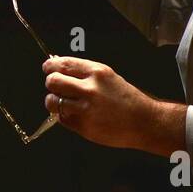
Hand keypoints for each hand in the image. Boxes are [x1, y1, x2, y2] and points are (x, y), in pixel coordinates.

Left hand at [43, 56, 186, 154]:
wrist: (144, 122)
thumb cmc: (126, 98)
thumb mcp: (108, 77)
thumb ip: (84, 73)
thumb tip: (58, 68)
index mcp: (96, 72)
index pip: (62, 64)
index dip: (50, 66)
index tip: (47, 68)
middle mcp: (89, 89)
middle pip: (53, 82)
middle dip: (51, 83)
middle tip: (55, 87)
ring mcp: (85, 109)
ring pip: (52, 101)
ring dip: (53, 101)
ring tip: (62, 103)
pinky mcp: (84, 127)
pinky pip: (62, 119)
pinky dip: (64, 116)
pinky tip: (76, 115)